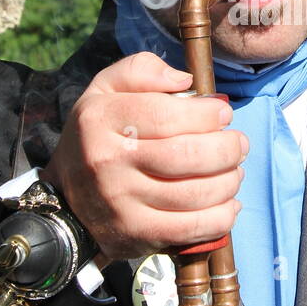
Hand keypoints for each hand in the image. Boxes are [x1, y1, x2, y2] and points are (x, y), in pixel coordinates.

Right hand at [41, 52, 248, 267]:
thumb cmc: (99, 136)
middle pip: (186, 156)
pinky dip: (221, 217)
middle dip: (226, 148)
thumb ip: (141, 71)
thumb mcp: (105, 90)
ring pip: (194, 193)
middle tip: (239, 144)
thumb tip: (185, 79)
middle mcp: (107, 161)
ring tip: (234, 171)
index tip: (224, 113)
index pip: (166, 114)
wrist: (67, 199)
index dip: (206, 114)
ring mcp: (121, 203)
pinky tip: (229, 203)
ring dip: (228, 181)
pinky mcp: (136, 234)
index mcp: (101, 119)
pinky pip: (190, 229)